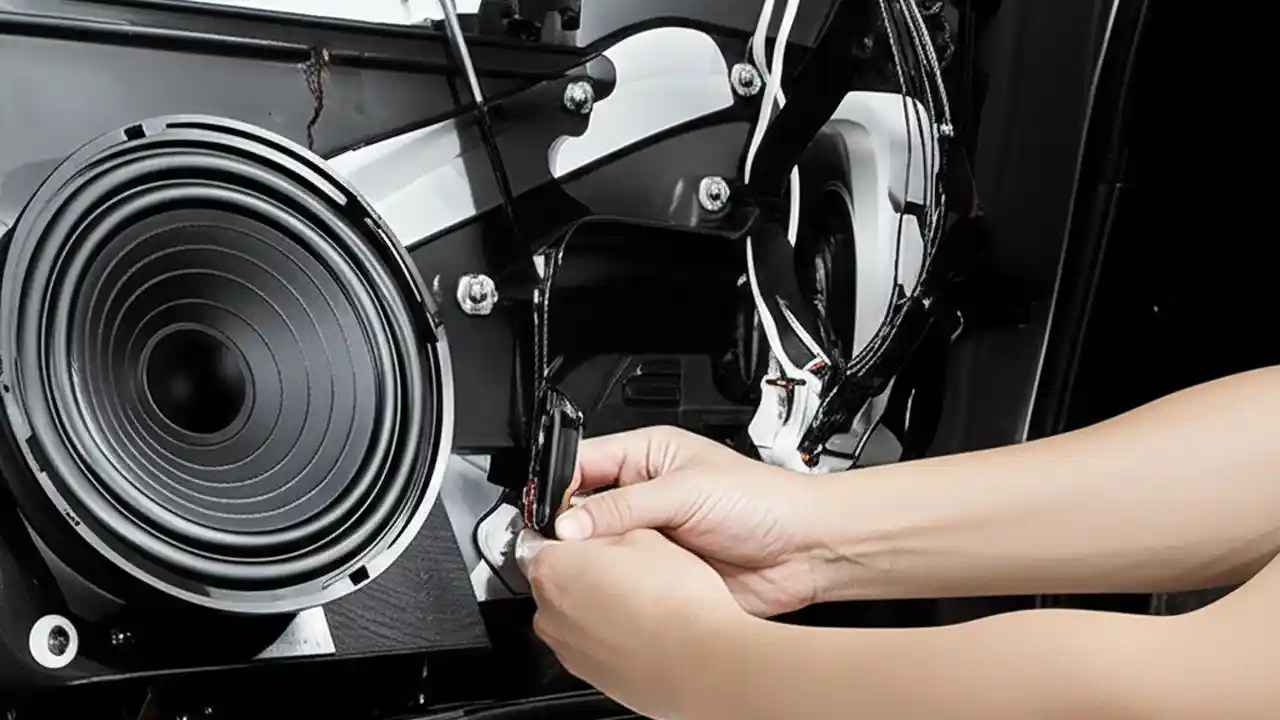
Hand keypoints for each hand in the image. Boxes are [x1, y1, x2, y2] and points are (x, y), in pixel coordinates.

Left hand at [520, 528, 751, 718]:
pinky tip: (644, 625)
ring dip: (597, 602)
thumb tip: (601, 528)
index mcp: (553, 569)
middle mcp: (549, 613)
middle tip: (628, 564)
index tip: (596, 534)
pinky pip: (591, 642)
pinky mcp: (589, 674)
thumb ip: (608, 526)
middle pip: (557, 577)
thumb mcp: (645, 535)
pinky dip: (609, 633)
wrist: (701, 664)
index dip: (576, 532)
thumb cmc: (675, 603)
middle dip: (586, 567)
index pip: (544, 538)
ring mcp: (567, 649)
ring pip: (574, 612)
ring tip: (642, 598)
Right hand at [553, 426, 823, 616]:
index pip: (582, 463)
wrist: (806, 550)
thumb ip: (624, 506)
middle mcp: (644, 493)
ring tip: (591, 564)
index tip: (543, 514)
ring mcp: (652, 535)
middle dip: (569, 527)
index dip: (557, 486)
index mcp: (646, 455)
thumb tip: (569, 523)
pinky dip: (614, 586)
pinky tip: (614, 586)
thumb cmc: (764, 502)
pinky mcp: (661, 572)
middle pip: (583, 509)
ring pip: (599, 549)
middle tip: (560, 544)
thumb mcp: (685, 490)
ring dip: (593, 558)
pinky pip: (623, 580)